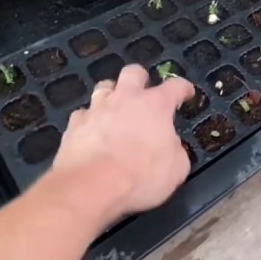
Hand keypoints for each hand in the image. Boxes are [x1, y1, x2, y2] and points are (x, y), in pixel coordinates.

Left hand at [42, 64, 194, 228]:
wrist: (91, 186)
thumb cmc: (141, 176)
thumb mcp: (176, 169)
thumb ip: (176, 150)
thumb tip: (170, 145)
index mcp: (155, 105)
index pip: (175, 86)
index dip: (183, 88)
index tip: (186, 92)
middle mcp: (125, 99)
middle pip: (133, 72)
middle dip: (141, 79)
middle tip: (144, 93)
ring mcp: (96, 109)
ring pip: (104, 87)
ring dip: (112, 95)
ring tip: (115, 109)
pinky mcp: (74, 125)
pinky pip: (83, 114)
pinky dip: (90, 120)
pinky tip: (91, 132)